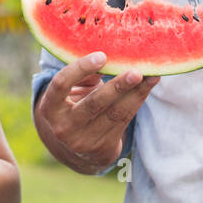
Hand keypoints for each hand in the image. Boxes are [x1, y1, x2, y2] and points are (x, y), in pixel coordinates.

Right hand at [34, 52, 158, 172]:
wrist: (76, 147)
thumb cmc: (74, 106)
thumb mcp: (72, 91)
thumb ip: (85, 75)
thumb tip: (109, 58)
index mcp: (50, 108)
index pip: (61, 84)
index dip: (80, 69)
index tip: (102, 55)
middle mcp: (64, 127)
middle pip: (94, 103)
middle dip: (117, 87)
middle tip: (136, 72)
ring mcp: (84, 141)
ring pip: (115, 113)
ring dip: (137, 93)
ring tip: (152, 76)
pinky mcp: (104, 147)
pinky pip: (125, 120)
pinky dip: (138, 100)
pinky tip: (149, 86)